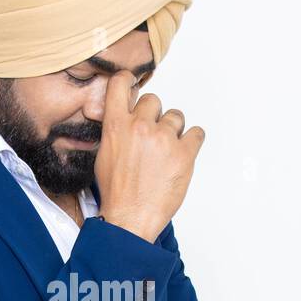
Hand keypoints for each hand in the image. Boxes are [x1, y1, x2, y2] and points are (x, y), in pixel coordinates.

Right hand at [93, 69, 204, 242]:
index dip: (128, 82)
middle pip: (154, 100)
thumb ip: (116, 131)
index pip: (121, 84)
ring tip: (167, 151)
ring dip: (173, 130)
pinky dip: (192, 141)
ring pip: (176, 116)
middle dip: (154, 116)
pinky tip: (183, 154)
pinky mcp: (185, 153)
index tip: (132, 87)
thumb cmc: (117, 193)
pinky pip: (197, 133)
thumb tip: (126, 119)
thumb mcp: (104, 156)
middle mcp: (141, 127)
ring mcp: (164, 139)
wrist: (130, 218)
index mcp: (117, 125)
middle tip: (152, 138)